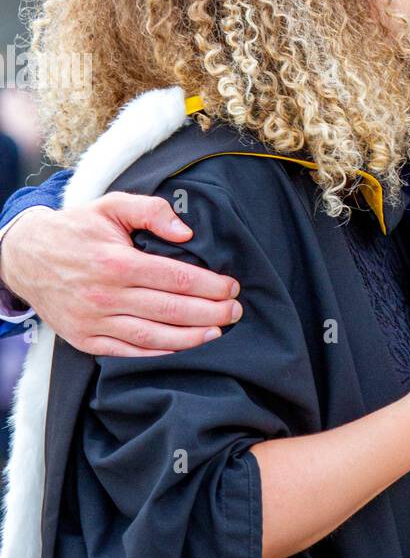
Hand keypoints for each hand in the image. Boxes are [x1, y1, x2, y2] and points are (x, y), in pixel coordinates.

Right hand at [1, 197, 241, 355]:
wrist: (25, 256)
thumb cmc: (77, 229)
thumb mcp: (111, 206)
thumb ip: (151, 210)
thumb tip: (187, 232)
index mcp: (116, 261)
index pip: (177, 278)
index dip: (211, 286)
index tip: (232, 287)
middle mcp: (105, 295)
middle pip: (172, 310)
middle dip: (211, 313)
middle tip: (236, 311)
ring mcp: (94, 321)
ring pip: (153, 336)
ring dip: (191, 338)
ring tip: (217, 332)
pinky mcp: (85, 339)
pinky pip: (129, 351)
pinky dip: (159, 351)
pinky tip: (181, 346)